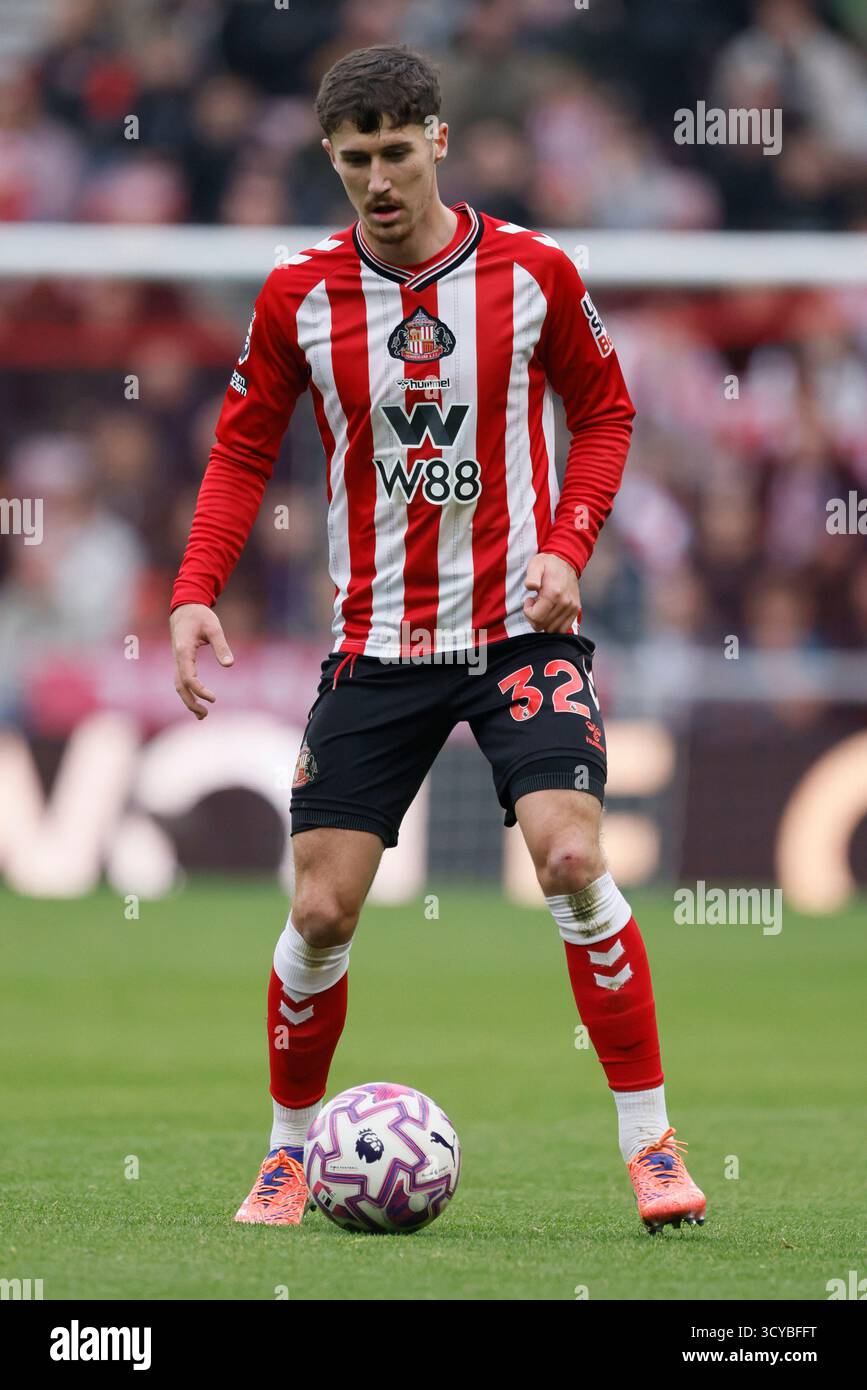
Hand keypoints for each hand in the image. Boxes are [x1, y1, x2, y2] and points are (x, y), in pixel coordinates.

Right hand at [170, 603, 233, 718]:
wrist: (185, 607)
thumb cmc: (200, 616)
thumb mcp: (214, 628)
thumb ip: (221, 646)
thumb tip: (230, 665)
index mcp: (184, 651)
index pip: (189, 678)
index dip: (200, 691)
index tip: (213, 698)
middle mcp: (177, 658)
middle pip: (180, 686)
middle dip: (190, 702)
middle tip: (205, 714)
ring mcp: (177, 660)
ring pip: (178, 684)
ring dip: (188, 700)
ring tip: (202, 715)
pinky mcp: (181, 660)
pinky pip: (181, 679)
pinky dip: (188, 692)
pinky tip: (198, 700)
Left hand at [522, 553, 581, 633]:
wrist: (566, 562)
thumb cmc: (548, 565)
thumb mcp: (536, 565)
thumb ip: (532, 576)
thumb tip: (531, 586)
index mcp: (554, 593)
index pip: (536, 618)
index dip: (528, 612)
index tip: (530, 600)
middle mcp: (565, 603)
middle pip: (542, 626)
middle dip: (534, 617)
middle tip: (536, 603)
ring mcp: (571, 608)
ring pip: (552, 629)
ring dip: (544, 622)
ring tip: (544, 607)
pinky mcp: (575, 610)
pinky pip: (563, 629)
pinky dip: (554, 625)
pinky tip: (551, 612)